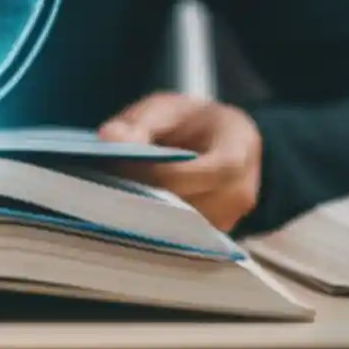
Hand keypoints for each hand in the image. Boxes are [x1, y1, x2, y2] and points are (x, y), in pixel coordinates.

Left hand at [99, 92, 261, 231]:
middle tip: (107, 194)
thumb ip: (137, 123)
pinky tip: (128, 215)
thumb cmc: (187, 120)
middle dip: (148, 201)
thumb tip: (109, 137)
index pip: (201, 172)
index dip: (159, 174)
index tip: (122, 170)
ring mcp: (231, 217)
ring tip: (115, 204)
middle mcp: (241, 189)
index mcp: (239, 146)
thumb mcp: (162, 109)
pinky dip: (155, 228)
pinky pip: (182, 239)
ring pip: (184, 230)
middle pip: (191, 207)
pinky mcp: (213, 235)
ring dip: (148, 219)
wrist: (213, 137)